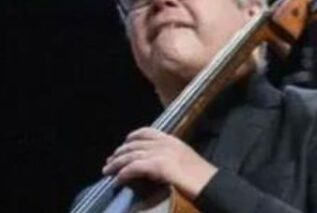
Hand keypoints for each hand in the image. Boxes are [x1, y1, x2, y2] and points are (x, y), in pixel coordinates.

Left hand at [102, 128, 216, 200]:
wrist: (209, 184)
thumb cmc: (200, 176)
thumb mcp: (184, 160)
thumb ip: (169, 158)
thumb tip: (152, 165)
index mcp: (173, 140)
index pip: (147, 132)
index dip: (132, 137)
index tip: (124, 143)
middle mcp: (166, 143)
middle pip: (134, 144)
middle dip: (119, 153)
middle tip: (109, 162)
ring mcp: (162, 153)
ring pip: (131, 155)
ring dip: (116, 164)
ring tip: (107, 171)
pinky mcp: (158, 166)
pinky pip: (133, 168)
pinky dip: (123, 174)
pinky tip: (117, 181)